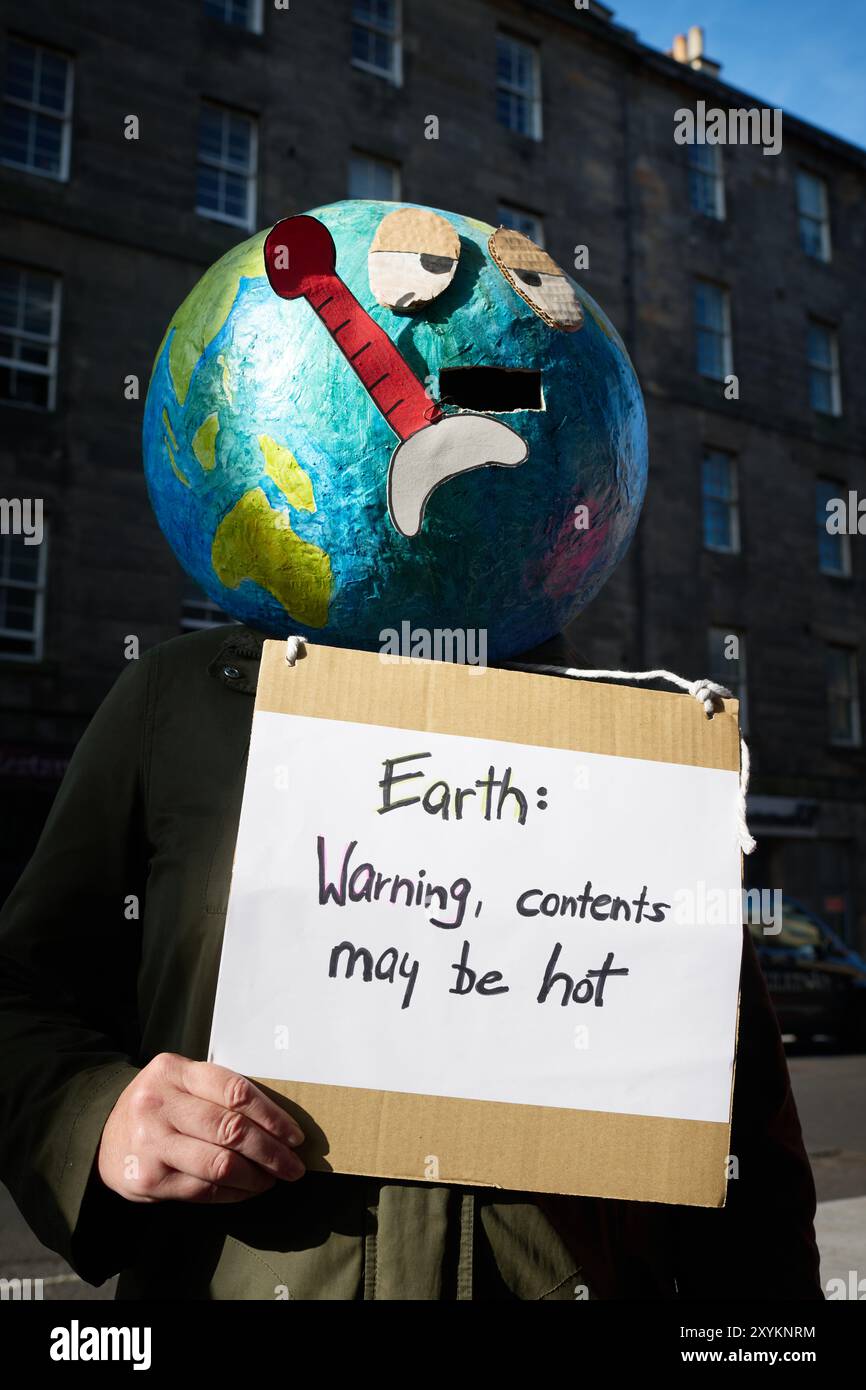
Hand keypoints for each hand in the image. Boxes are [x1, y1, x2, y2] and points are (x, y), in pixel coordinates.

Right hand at [97, 1052, 304, 1203]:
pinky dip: (234, 1193)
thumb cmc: (158, 1107)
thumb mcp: (179, 1083)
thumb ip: (218, 1092)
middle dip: (272, 1151)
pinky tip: (247, 1190)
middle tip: (293, 1166)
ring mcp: (152, 1143)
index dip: (272, 1116)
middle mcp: (159, 1104)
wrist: (103, 1138)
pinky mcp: (149, 1179)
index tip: (294, 1135)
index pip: (235, 1090)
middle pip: (231, 1130)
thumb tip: (278, 1121)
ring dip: (257, 1177)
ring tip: (273, 1179)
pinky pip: (204, 1190)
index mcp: (173, 1071)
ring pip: (221, 1164)